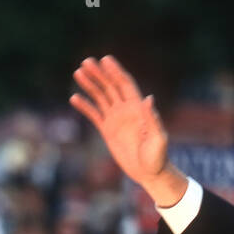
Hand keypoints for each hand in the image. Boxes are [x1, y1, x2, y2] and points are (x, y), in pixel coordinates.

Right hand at [69, 56, 185, 205]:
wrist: (149, 173)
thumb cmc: (158, 157)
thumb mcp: (158, 138)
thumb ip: (153, 119)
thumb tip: (148, 98)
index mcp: (138, 108)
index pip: (125, 84)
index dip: (116, 71)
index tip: (105, 59)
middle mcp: (126, 110)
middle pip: (111, 86)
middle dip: (99, 73)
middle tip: (86, 61)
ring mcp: (116, 119)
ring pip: (101, 97)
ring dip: (90, 85)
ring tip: (78, 72)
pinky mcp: (108, 130)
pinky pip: (94, 115)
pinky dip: (85, 106)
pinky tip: (74, 98)